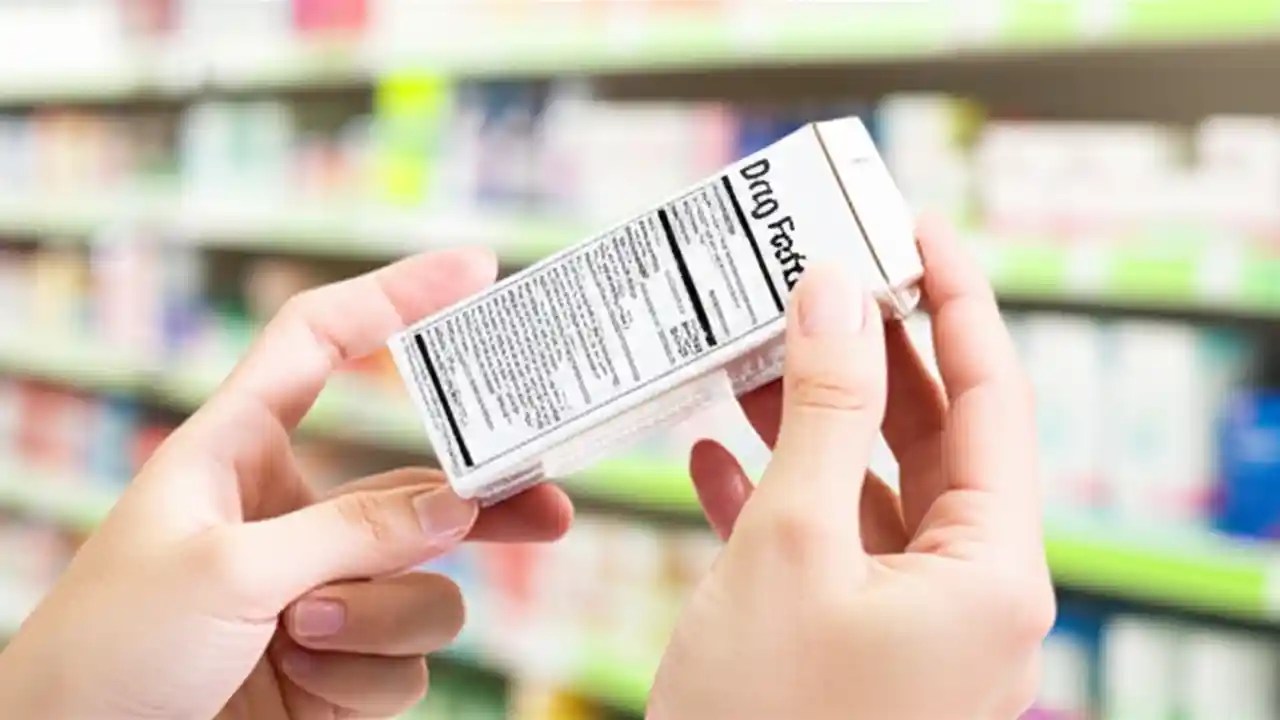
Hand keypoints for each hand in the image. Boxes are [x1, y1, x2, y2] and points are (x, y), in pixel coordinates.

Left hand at [0, 248, 573, 718]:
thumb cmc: (110, 645)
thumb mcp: (225, 570)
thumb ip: (352, 531)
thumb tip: (462, 504)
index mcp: (241, 450)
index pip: (320, 342)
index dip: (395, 294)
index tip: (475, 269)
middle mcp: (295, 514)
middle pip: (420, 483)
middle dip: (485, 505)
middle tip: (550, 510)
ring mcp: (325, 591)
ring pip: (426, 587)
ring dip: (381, 617)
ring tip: (305, 635)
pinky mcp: (342, 664)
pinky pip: (409, 661)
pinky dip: (366, 675)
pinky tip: (303, 683)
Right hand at [651, 227, 1054, 718]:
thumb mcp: (792, 546)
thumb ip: (821, 414)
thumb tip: (836, 296)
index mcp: (992, 569)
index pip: (994, 396)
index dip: (956, 300)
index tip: (914, 228)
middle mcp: (969, 593)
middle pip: (929, 436)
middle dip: (865, 353)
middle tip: (815, 276)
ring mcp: (910, 622)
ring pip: (867, 486)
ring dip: (807, 419)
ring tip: (748, 351)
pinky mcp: (851, 644)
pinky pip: (825, 545)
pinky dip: (774, 494)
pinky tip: (712, 456)